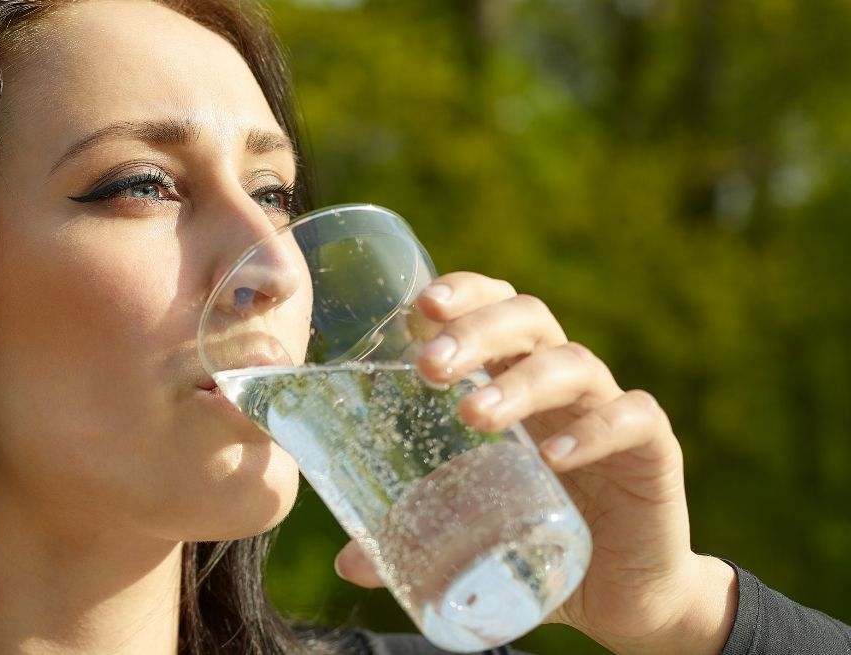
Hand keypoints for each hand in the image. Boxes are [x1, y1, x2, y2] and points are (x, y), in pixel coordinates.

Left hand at [332, 272, 737, 653]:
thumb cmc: (535, 540)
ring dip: (519, 382)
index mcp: (512, 378)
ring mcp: (607, 409)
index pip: (490, 306)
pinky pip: (633, 417)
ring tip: (472, 415)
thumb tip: (348, 562)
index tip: (417, 308)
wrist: (623, 595)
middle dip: (475, 330)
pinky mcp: (652, 449)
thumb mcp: (470, 531)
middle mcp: (560, 382)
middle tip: (429, 367)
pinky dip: (594, 430)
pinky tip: (554, 456)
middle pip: (526, 318)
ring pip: (571, 364)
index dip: (460, 293)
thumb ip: (413, 536)